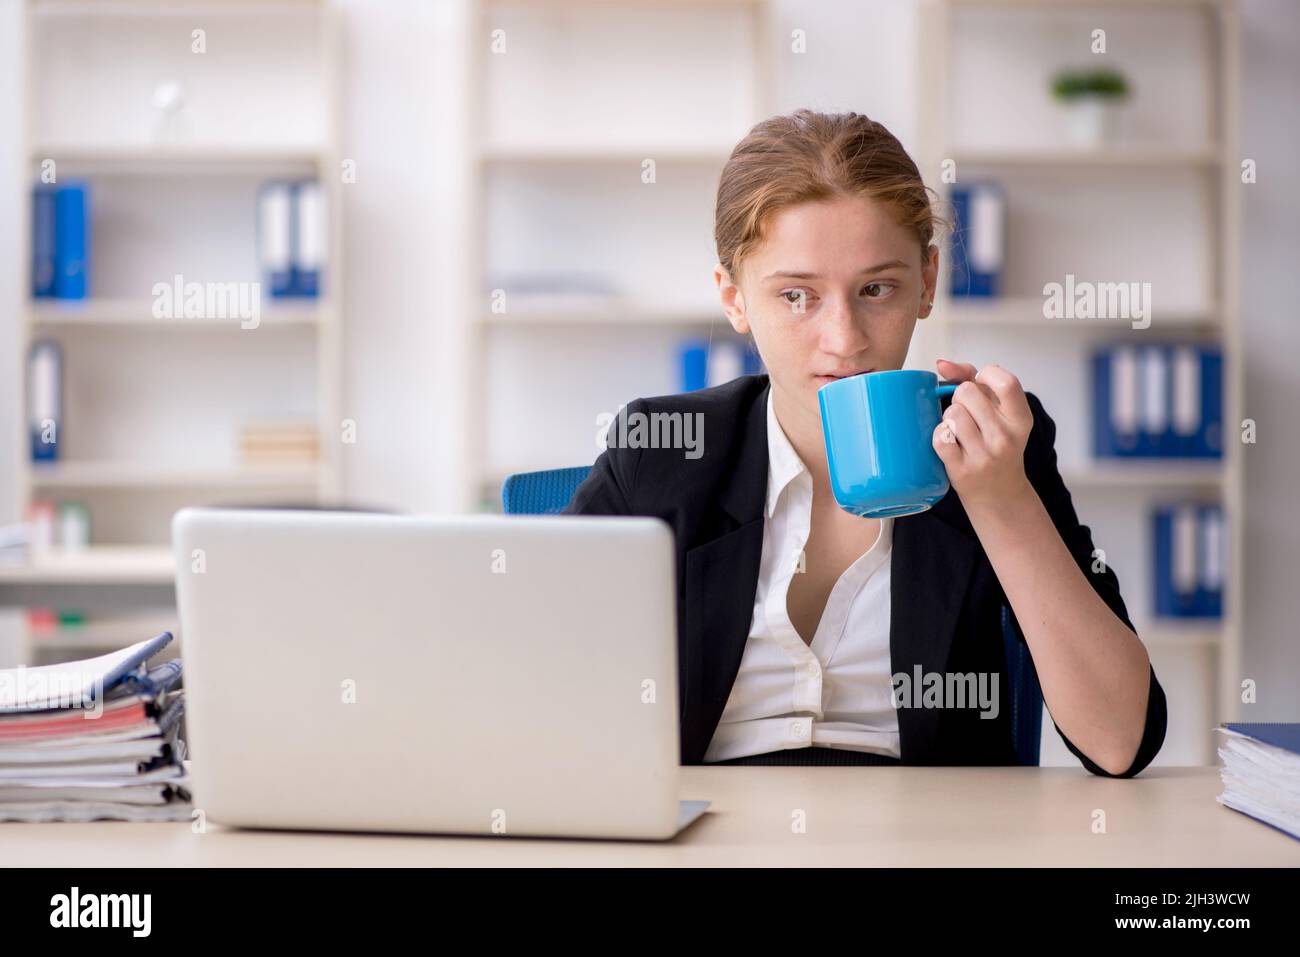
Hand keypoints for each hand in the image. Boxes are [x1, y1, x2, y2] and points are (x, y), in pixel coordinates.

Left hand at [932, 358, 1034, 509]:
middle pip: (967, 392)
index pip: (1006, 382)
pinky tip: (950, 442)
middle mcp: (1006, 437)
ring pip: (951, 413)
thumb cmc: (995, 445)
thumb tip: (941, 364)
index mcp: (1021, 419)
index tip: (980, 383)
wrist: (999, 493)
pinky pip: (940, 436)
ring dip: (949, 418)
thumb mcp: (998, 413)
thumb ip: (972, 380)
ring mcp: (985, 455)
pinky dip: (939, 435)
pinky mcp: (963, 470)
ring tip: (959, 430)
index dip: (985, 375)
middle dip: (960, 397)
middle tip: (967, 412)